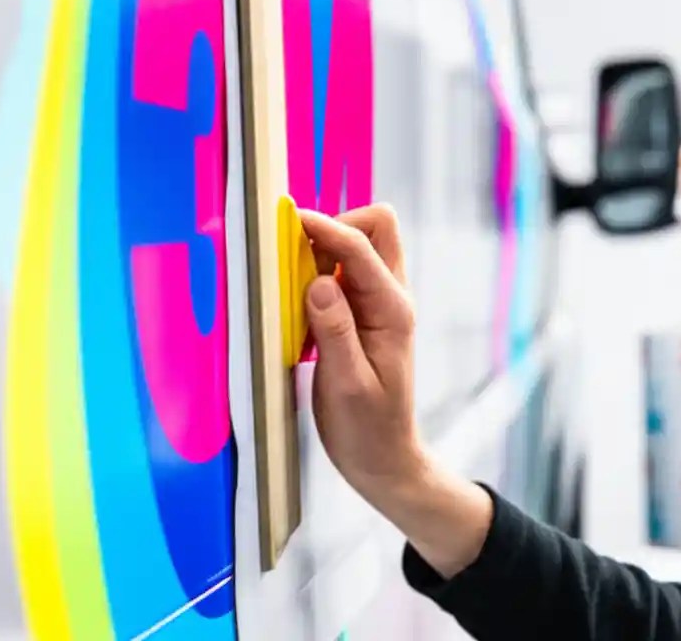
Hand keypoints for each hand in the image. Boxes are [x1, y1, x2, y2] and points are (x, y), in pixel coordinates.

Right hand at [299, 205, 491, 578]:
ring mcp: (377, 304)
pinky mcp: (360, 315)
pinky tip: (294, 300)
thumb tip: (320, 280)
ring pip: (358, 247)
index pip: (362, 247)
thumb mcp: (347, 385)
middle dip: (335, 225)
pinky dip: (316, 272)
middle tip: (293, 251)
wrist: (383, 459)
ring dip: (323, 248)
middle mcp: (390, 298)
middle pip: (377, 228)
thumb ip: (335, 331)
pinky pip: (342, 274)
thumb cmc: (367, 429)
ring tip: (288, 277)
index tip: (288, 222)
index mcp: (393, 310)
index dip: (326, 227)